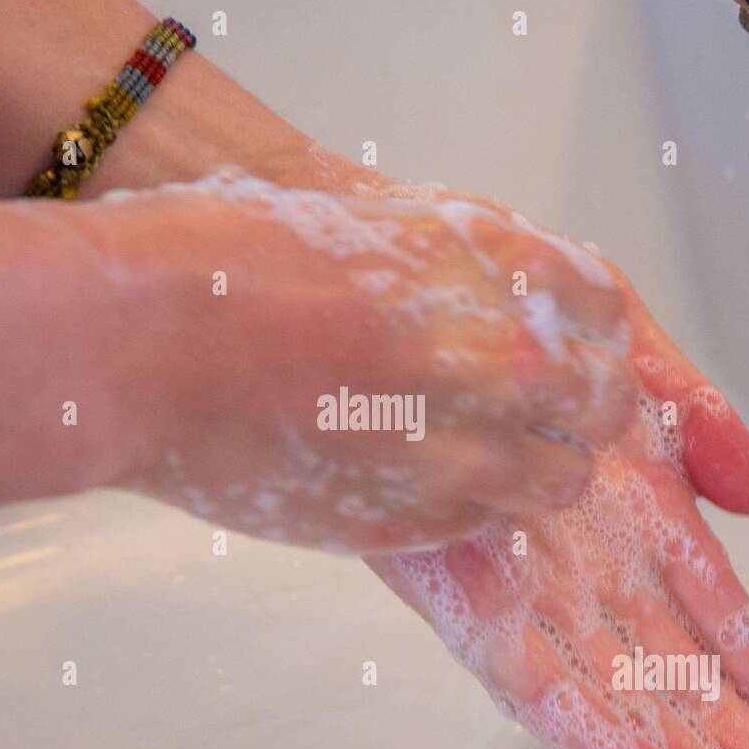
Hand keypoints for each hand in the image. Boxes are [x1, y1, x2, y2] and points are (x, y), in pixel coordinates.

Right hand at [91, 173, 640, 552]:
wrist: (142, 340)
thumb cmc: (230, 260)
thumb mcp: (374, 226)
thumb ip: (463, 269)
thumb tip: (508, 310)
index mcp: (498, 266)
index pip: (606, 311)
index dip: (585, 333)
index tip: (563, 346)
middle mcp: (504, 358)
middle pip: (607, 404)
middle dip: (578, 408)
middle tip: (531, 411)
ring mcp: (466, 449)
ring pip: (561, 480)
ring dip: (533, 466)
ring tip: (469, 450)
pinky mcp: (414, 520)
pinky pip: (484, 522)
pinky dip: (466, 505)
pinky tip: (408, 475)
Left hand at [366, 256, 748, 748]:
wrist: (397, 301)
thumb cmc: (503, 314)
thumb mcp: (625, 345)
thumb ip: (700, 415)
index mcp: (641, 514)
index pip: (729, 627)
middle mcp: (596, 568)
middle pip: (693, 689)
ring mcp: (538, 590)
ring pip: (634, 706)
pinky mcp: (472, 599)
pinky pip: (550, 683)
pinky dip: (610, 739)